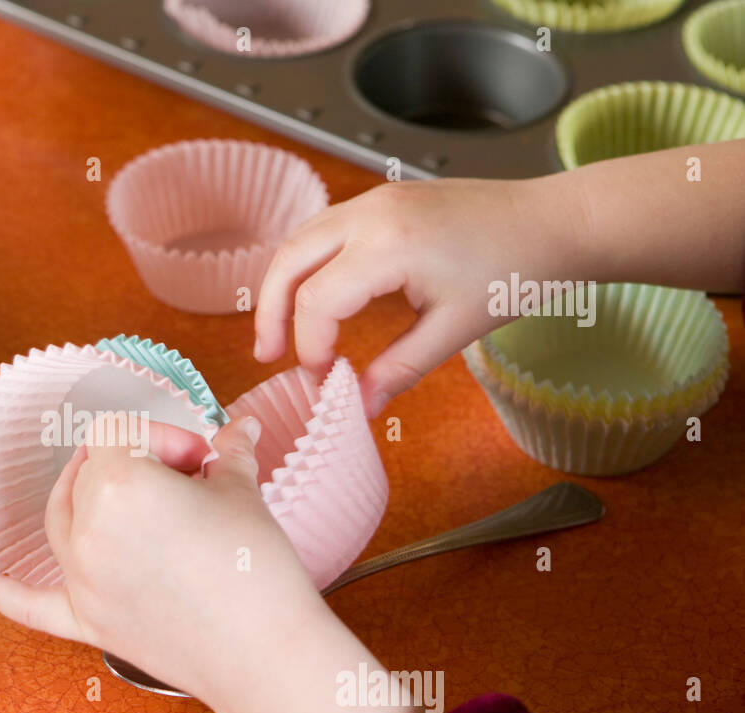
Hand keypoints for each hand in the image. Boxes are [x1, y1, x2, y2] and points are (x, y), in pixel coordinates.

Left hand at [0, 415, 425, 712]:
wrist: (267, 654)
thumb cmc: (257, 567)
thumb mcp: (242, 492)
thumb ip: (228, 453)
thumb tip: (239, 429)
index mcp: (119, 484)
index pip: (121, 432)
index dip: (162, 437)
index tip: (201, 461)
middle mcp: (86, 530)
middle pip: (87, 471)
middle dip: (132, 462)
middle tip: (186, 480)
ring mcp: (81, 580)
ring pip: (60, 520)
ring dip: (84, 497)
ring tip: (125, 495)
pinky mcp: (88, 622)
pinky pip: (30, 605)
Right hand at [253, 175, 585, 416]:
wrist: (554, 222)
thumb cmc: (515, 271)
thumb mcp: (455, 330)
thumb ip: (398, 369)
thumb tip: (358, 405)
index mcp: (390, 245)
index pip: (318, 300)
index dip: (309, 346)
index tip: (323, 379)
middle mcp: (372, 213)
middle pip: (289, 261)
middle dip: (270, 312)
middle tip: (267, 356)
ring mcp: (374, 200)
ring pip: (299, 239)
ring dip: (282, 285)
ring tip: (279, 332)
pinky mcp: (381, 199)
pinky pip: (322, 229)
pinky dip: (305, 265)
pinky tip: (311, 298)